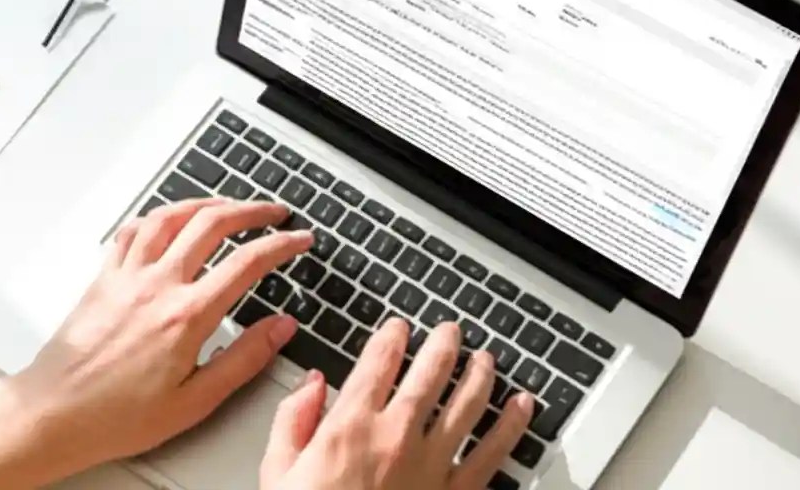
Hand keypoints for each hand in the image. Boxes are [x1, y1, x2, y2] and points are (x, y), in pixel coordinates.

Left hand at [11, 199, 312, 473]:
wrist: (53, 415)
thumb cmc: (116, 417)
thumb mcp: (196, 401)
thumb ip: (244, 359)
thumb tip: (280, 327)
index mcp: (186, 316)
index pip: (248, 262)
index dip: (282, 245)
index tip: (299, 240)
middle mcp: (157, 286)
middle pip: (213, 223)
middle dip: (252, 210)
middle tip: (273, 213)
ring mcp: (127, 277)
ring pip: (172, 216)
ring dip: (208, 203)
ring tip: (230, 204)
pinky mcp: (104, 279)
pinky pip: (134, 230)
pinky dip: (160, 215)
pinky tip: (170, 218)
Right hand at [260, 317, 533, 489]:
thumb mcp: (277, 472)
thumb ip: (292, 420)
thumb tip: (311, 385)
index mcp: (350, 426)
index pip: (379, 362)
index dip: (392, 336)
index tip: (399, 327)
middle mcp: (396, 437)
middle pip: (430, 374)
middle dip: (444, 345)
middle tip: (451, 331)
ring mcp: (430, 466)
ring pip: (466, 405)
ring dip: (480, 375)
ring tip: (486, 358)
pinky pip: (491, 454)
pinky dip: (511, 427)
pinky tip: (522, 407)